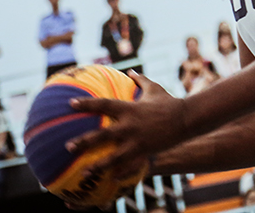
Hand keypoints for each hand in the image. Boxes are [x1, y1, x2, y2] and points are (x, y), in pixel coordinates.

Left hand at [66, 71, 185, 179]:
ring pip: (113, 157)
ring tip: (84, 173)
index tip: (70, 104)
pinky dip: (120, 174)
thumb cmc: (169, 102)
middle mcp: (130, 126)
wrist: (186, 118)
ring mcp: (137, 141)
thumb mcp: (154, 88)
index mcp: (129, 109)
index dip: (86, 104)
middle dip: (84, 141)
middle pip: (102, 135)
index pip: (103, 105)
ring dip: (97, 166)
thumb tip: (130, 72)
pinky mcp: (145, 152)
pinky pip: (130, 166)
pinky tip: (111, 181)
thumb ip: (140, 80)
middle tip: (68, 146)